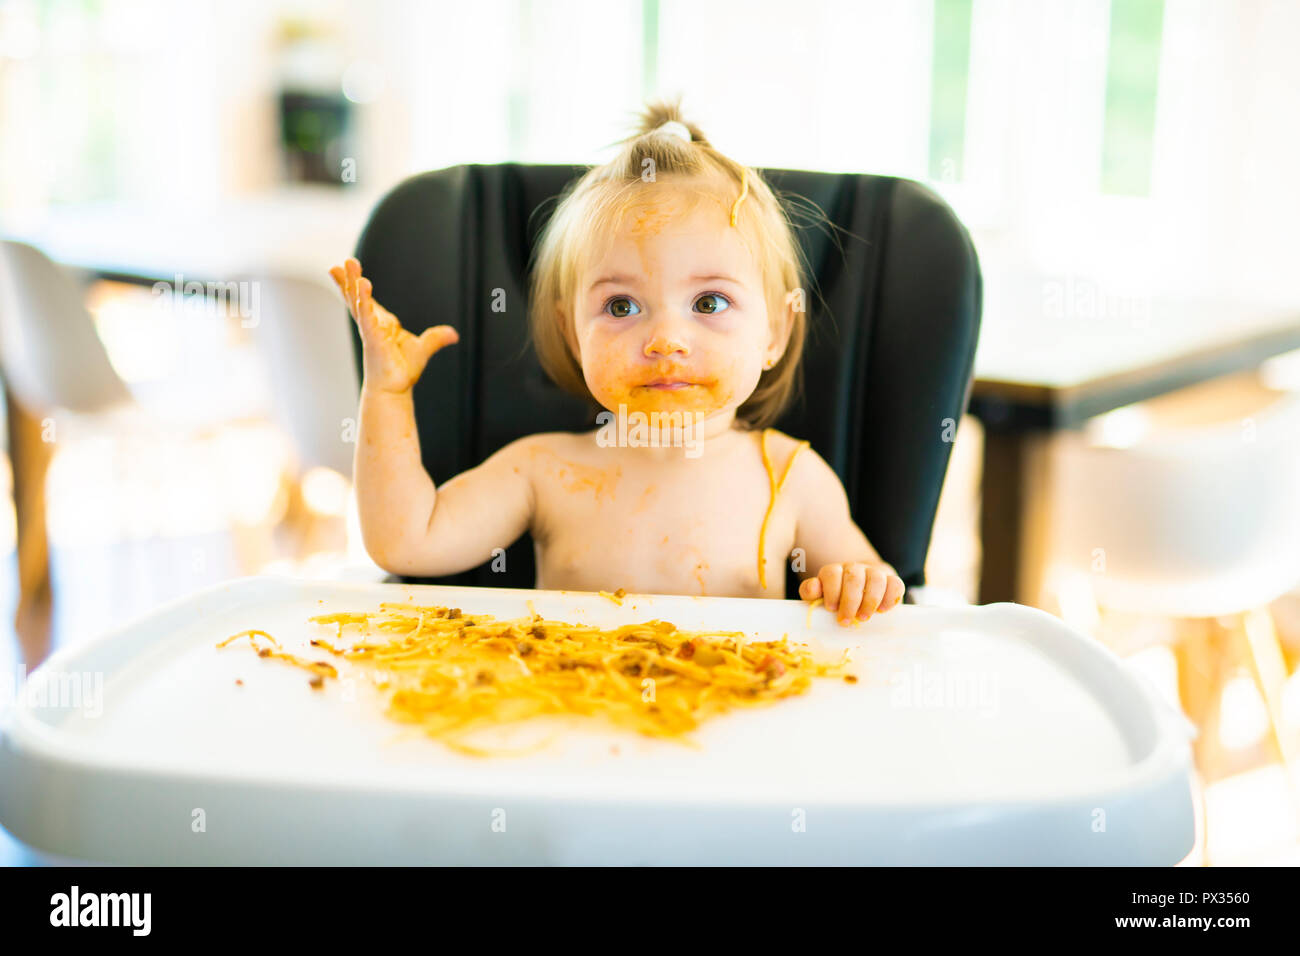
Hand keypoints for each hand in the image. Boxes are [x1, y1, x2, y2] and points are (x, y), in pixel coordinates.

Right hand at [329, 257, 458, 393]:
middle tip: (344, 260)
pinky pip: (367, 316)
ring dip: (353, 283)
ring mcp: (369, 331)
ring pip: (359, 302)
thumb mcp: (423, 349)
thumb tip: (454, 335)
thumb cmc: (402, 371)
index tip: (347, 270)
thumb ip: (436, 338)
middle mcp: (371, 325)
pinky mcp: (372, 339)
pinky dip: (365, 301)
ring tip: (347, 264)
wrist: (394, 391)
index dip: (358, 286)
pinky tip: (362, 286)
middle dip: (350, 279)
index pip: (366, 300)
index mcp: (380, 324)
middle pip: (357, 297)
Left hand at [799, 562, 904, 626]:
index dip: (832, 591)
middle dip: (850, 601)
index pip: (832, 573)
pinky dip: (890, 597)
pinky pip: (895, 583)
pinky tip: (883, 610)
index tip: (831, 609)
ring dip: (870, 600)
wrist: (862, 595)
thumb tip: (813, 588)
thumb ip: (811, 591)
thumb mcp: (820, 597)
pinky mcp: (891, 580)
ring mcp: (874, 572)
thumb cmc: (837, 599)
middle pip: (854, 577)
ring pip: (876, 578)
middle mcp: (854, 568)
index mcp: (835, 571)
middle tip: (846, 621)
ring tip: (863, 618)